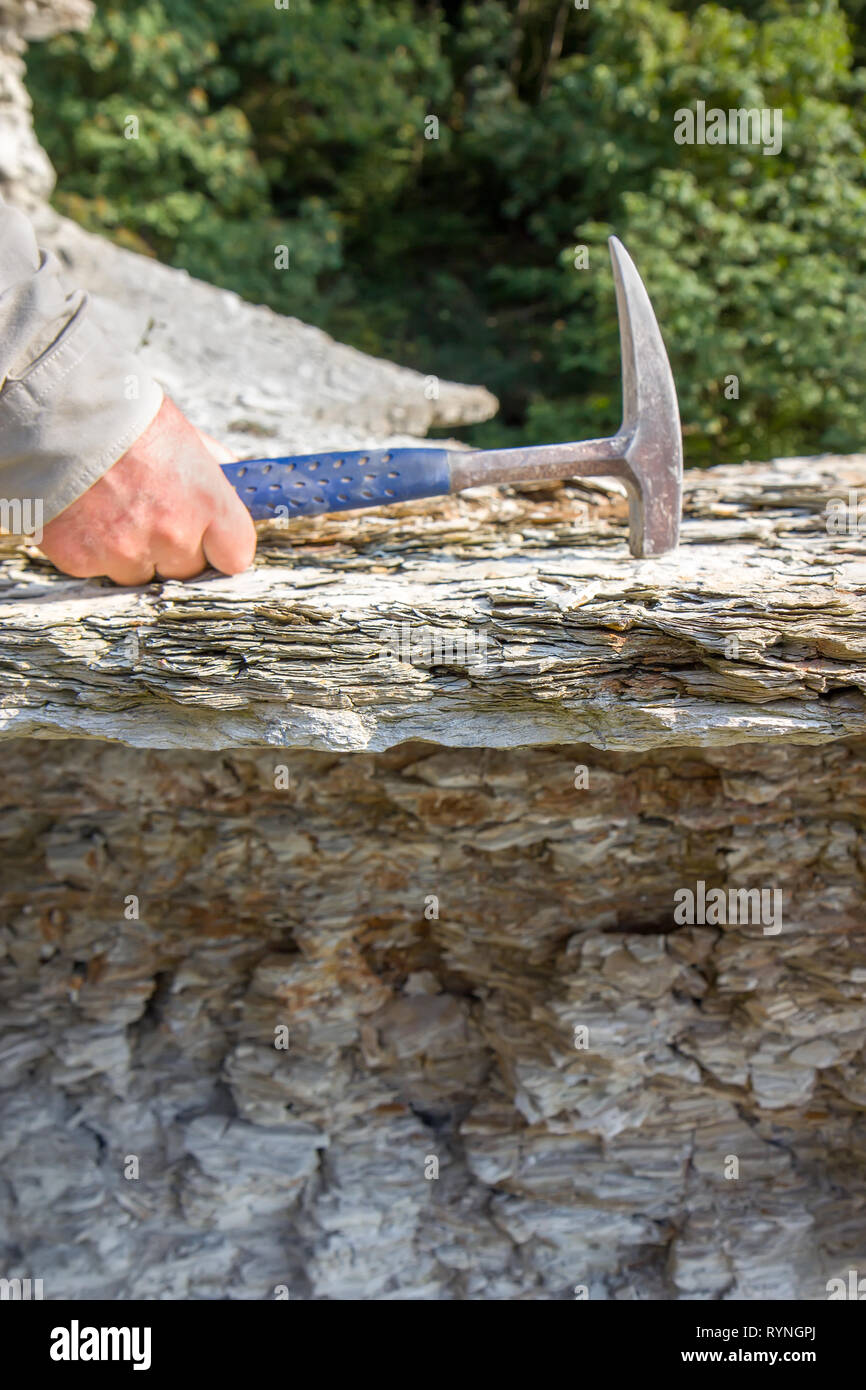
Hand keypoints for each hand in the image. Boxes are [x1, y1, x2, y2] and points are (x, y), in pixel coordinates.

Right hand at [40, 395, 256, 583]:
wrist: (54, 412)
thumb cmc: (121, 416)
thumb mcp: (181, 433)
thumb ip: (210, 466)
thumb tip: (232, 477)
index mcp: (206, 502)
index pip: (236, 555)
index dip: (222, 547)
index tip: (213, 540)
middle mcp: (172, 535)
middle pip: (186, 570)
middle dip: (173, 549)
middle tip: (151, 514)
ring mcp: (127, 551)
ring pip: (140, 574)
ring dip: (131, 552)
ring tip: (112, 508)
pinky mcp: (83, 560)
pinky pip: (98, 569)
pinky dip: (91, 548)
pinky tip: (84, 513)